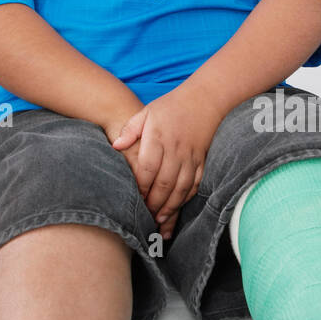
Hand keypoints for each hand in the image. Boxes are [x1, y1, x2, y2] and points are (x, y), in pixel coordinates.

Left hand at [110, 85, 222, 231]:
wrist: (205, 99)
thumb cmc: (171, 106)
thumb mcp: (146, 112)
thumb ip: (130, 130)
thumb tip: (115, 146)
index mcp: (159, 138)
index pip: (148, 168)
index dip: (141, 187)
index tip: (134, 199)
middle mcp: (176, 150)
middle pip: (164, 183)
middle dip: (154, 204)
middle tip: (145, 218)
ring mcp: (191, 157)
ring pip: (181, 188)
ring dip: (171, 207)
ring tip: (160, 220)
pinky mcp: (202, 161)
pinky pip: (195, 184)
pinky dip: (186, 198)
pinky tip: (178, 208)